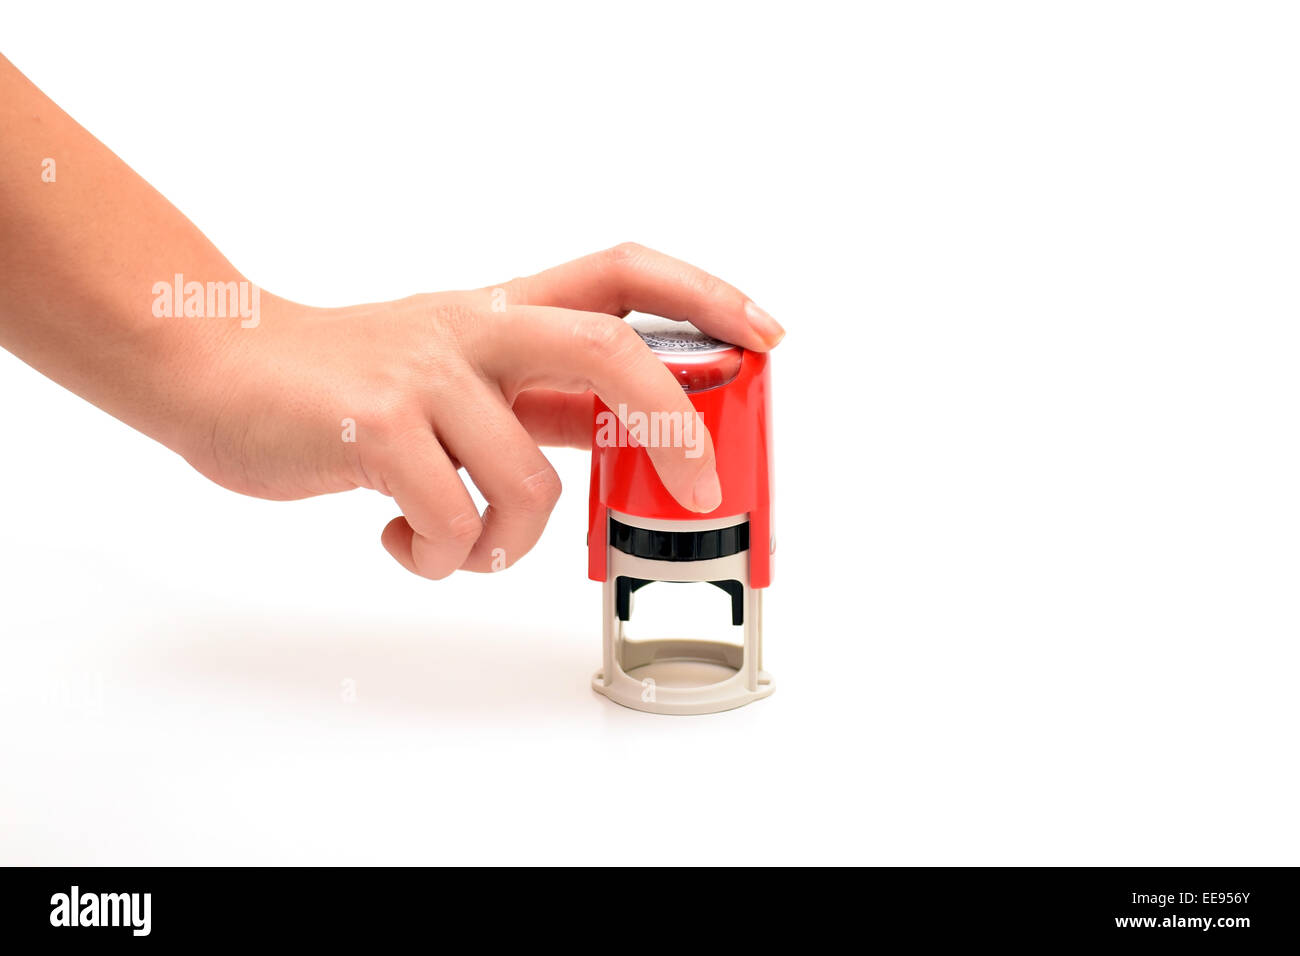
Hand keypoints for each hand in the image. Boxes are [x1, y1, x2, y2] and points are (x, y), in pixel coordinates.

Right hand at [184, 244, 785, 577]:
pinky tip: (403, 540)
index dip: (703, 297)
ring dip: (508, 543)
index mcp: (498, 310)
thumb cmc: (344, 382)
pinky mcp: (373, 429)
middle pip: (606, 351)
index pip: (620, 272)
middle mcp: (471, 329)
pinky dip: (438, 556)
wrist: (216, 366)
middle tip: (698, 492)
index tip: (763, 335)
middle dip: (674, 427)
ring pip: (528, 480)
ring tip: (464, 547)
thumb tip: (631, 432)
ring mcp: (424, 375)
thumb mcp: (453, 366)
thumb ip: (538, 396)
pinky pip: (449, 520)